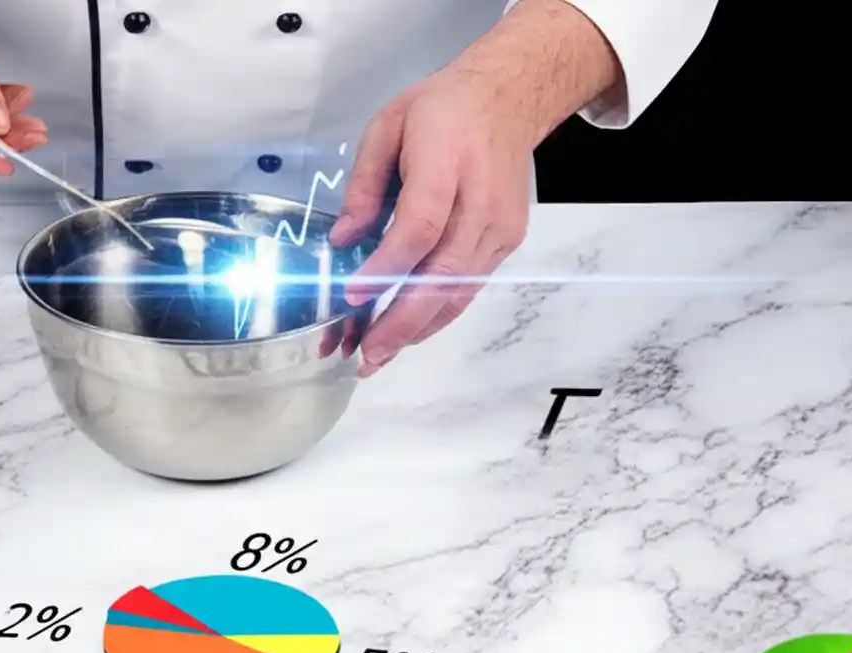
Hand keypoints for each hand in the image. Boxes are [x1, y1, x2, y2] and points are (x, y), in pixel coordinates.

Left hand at [330, 68, 532, 377]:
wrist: (509, 97)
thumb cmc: (442, 110)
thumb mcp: (387, 127)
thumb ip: (363, 185)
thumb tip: (343, 241)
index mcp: (447, 160)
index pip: (419, 225)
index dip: (387, 265)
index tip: (353, 293)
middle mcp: (480, 200)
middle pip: (443, 272)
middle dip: (401, 320)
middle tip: (366, 354)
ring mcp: (499, 226)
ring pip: (459, 290)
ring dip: (417, 329)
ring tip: (377, 356)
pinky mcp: (506, 241)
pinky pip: (470, 287)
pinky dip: (437, 314)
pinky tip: (407, 332)